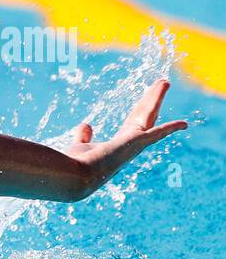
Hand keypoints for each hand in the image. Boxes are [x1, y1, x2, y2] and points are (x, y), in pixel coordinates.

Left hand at [64, 78, 187, 193]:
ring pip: (148, 116)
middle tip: (161, 82)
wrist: (73, 177)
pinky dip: (170, 128)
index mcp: (116, 147)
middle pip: (143, 116)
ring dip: (156, 98)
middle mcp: (128, 147)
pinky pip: (158, 133)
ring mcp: (133, 146)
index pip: (132, 124)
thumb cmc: (73, 167)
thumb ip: (84, 137)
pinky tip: (184, 124)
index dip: (139, 111)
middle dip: (152, 98)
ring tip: (164, 81)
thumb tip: (87, 124)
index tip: (145, 102)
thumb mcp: (79, 146)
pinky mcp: (136, 143)